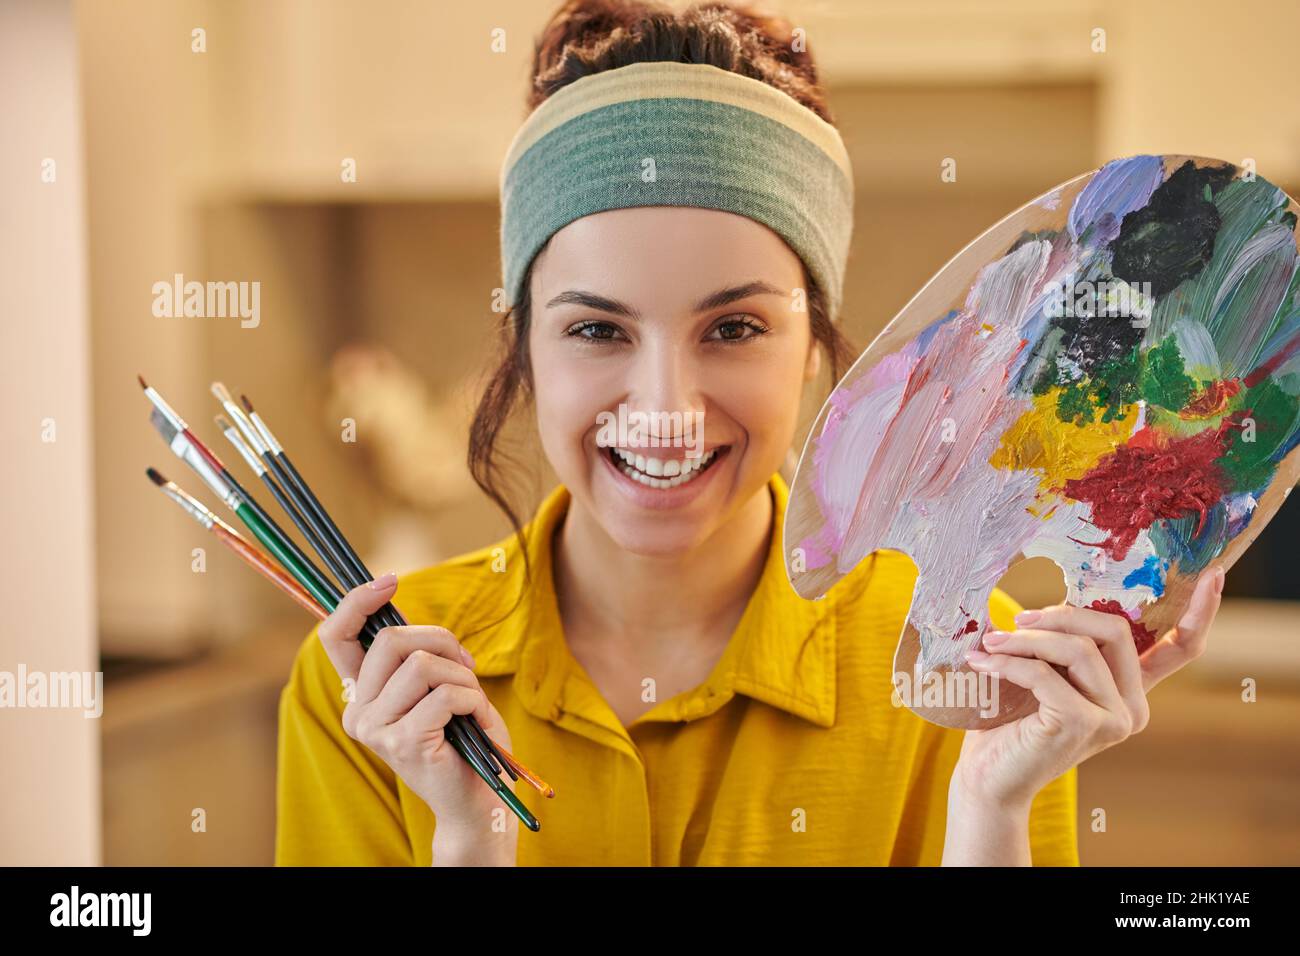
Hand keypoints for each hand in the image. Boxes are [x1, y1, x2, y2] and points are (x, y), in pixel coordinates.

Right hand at [316, 572, 517, 864]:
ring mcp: (377, 730)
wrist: (475, 799)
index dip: (357, 601)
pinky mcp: (405, 743)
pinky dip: (472, 698)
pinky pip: (445, 694)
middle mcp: (358, 712)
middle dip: (442, 640)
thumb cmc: (462, 738)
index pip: (336, 637)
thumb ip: (416, 655)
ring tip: (473, 700)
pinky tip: (476, 717)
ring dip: (461, 675)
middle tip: (466, 665)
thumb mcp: (436, 686)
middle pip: (392, 640)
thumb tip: (405, 612)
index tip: (389, 581)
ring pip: (422, 664)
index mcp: (361, 695)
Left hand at [952, 563, 1224, 811]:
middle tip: (1014, 618)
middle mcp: (1132, 707)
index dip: (1201, 612)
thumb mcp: (1044, 672)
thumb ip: (1060, 644)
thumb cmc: (1010, 722)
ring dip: (1025, 639)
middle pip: (1114, 630)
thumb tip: (1041, 584)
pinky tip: (982, 662)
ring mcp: (1113, 719)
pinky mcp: (1083, 725)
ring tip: (989, 642)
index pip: (1180, 649)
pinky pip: (1044, 673)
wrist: (989, 778)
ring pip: (1076, 649)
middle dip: (1060, 614)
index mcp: (1130, 691)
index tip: (1213, 574)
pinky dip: (1008, 662)